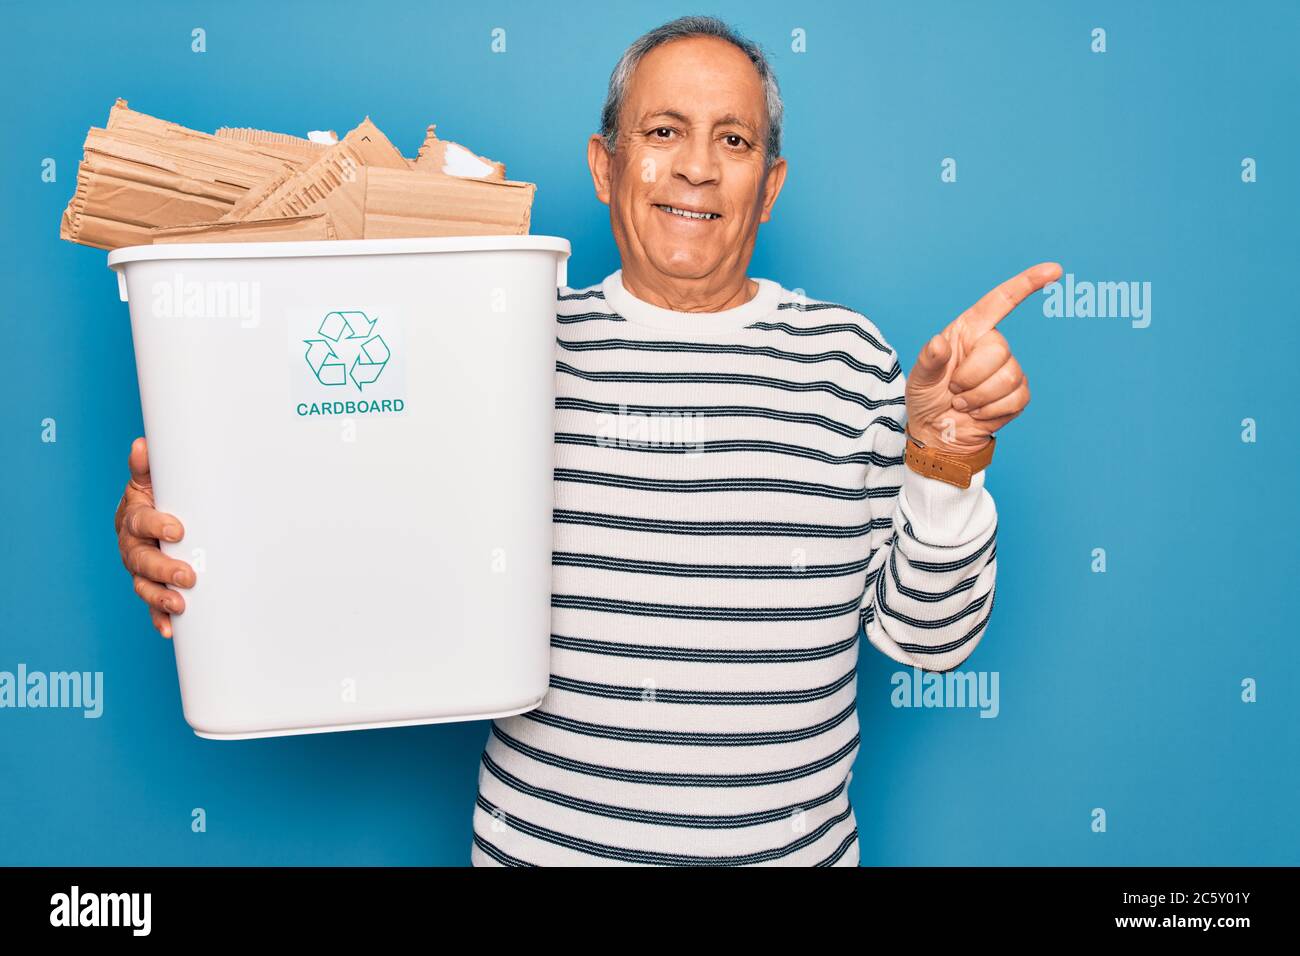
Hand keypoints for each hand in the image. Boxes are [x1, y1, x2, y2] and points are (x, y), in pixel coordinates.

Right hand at [114, 437, 194, 637]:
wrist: (152, 519)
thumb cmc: (157, 498)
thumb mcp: (152, 481)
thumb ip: (147, 468)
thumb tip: (143, 445)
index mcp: (134, 518)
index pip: (142, 522)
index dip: (157, 525)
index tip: (177, 528)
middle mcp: (132, 547)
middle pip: (142, 560)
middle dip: (164, 570)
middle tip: (188, 576)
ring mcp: (140, 569)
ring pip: (144, 585)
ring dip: (160, 598)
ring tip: (179, 605)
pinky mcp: (150, 586)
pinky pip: (152, 605)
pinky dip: (160, 618)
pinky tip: (171, 629)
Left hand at [905, 261, 1061, 455]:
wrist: (938, 432)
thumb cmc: (926, 399)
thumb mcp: (919, 378)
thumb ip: (928, 360)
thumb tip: (938, 343)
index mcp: (968, 331)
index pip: (1000, 302)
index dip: (1026, 284)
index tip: (1053, 270)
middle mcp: (990, 345)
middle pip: (1000, 350)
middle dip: (971, 378)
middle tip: (953, 391)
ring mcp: (1007, 368)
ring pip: (1008, 377)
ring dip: (978, 398)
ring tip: (962, 403)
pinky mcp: (1018, 393)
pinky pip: (1016, 398)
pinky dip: (991, 411)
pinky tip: (977, 413)